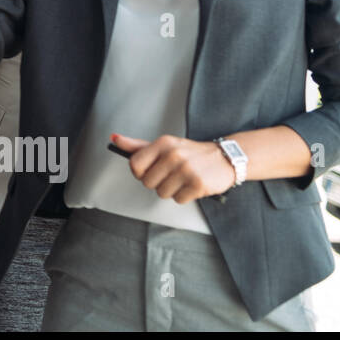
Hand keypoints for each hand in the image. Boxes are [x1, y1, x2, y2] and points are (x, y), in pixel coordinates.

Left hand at [115, 132, 236, 202]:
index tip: (148, 172)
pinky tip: (192, 185)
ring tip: (182, 179)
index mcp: (163, 143)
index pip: (134, 164)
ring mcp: (186, 169)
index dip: (139, 173)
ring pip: (162, 193)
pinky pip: (178, 199)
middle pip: (147, 182)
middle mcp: (173, 155)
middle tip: (171, 175)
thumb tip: (114, 139)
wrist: (224, 158)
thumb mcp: (165, 145)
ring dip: (171, 190)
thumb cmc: (189, 153)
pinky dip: (184, 196)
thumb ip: (138, 146)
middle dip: (157, 182)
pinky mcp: (198, 184)